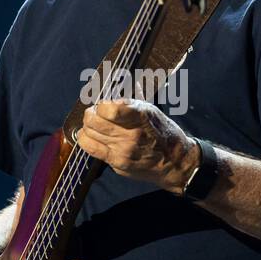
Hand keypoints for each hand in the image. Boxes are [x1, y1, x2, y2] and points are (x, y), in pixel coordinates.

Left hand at [74, 98, 198, 192]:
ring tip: (95, 125)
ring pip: (89, 133)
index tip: (103, 105)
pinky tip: (89, 136)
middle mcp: (130, 134)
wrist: (175, 162)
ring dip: (88, 126)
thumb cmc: (163, 133)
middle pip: (94, 120)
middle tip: (95, 113)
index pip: (108, 109)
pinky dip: (85, 140)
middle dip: (91, 114)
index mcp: (140, 116)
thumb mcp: (151, 111)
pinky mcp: (117, 163)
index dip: (100, 105)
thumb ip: (129, 104)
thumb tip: (111, 97)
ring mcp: (122, 150)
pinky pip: (91, 148)